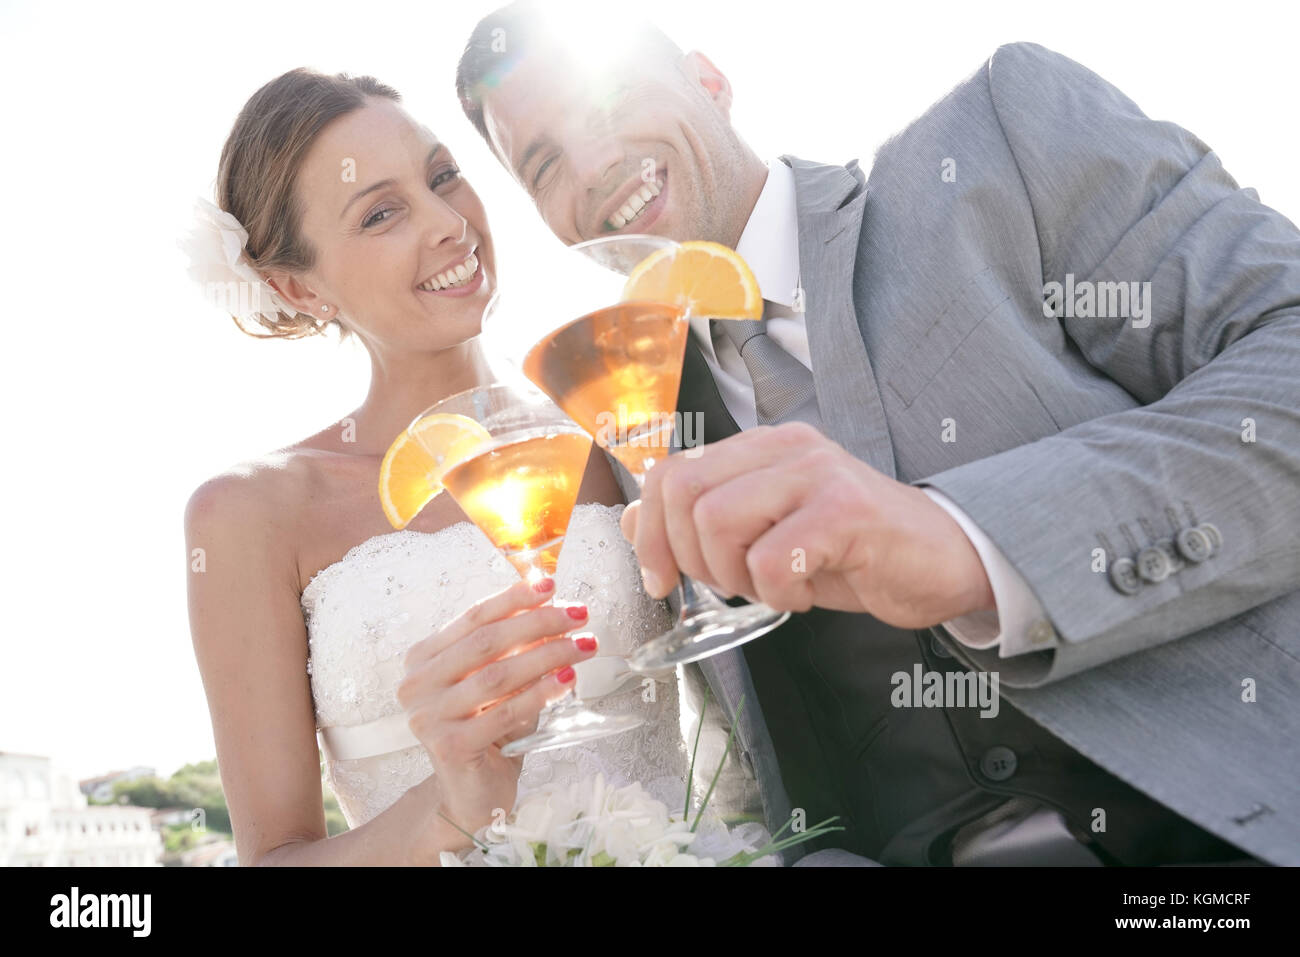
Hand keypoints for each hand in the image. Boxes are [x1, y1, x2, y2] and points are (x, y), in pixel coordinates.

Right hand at [396, 577, 596, 839]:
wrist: (472, 793)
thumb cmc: (488, 730)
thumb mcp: (498, 681)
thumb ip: (515, 648)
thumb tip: (556, 607)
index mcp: (423, 659)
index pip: (473, 618)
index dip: (514, 599)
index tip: (550, 585)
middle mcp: (417, 685)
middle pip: (486, 642)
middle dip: (539, 623)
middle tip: (579, 615)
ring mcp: (428, 717)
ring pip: (498, 675)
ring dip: (548, 655)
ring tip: (584, 645)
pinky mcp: (449, 746)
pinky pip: (504, 712)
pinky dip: (540, 693)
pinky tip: (568, 681)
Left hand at [621, 422, 994, 627]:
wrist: (946, 560)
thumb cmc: (854, 552)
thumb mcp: (767, 536)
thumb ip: (703, 524)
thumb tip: (632, 522)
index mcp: (761, 449)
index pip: (670, 472)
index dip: (650, 532)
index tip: (661, 580)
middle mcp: (786, 448)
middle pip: (684, 493)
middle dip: (690, 558)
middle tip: (732, 586)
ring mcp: (818, 473)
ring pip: (718, 522)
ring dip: (734, 576)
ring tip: (773, 587)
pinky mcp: (847, 510)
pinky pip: (772, 558)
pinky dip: (777, 592)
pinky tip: (805, 593)